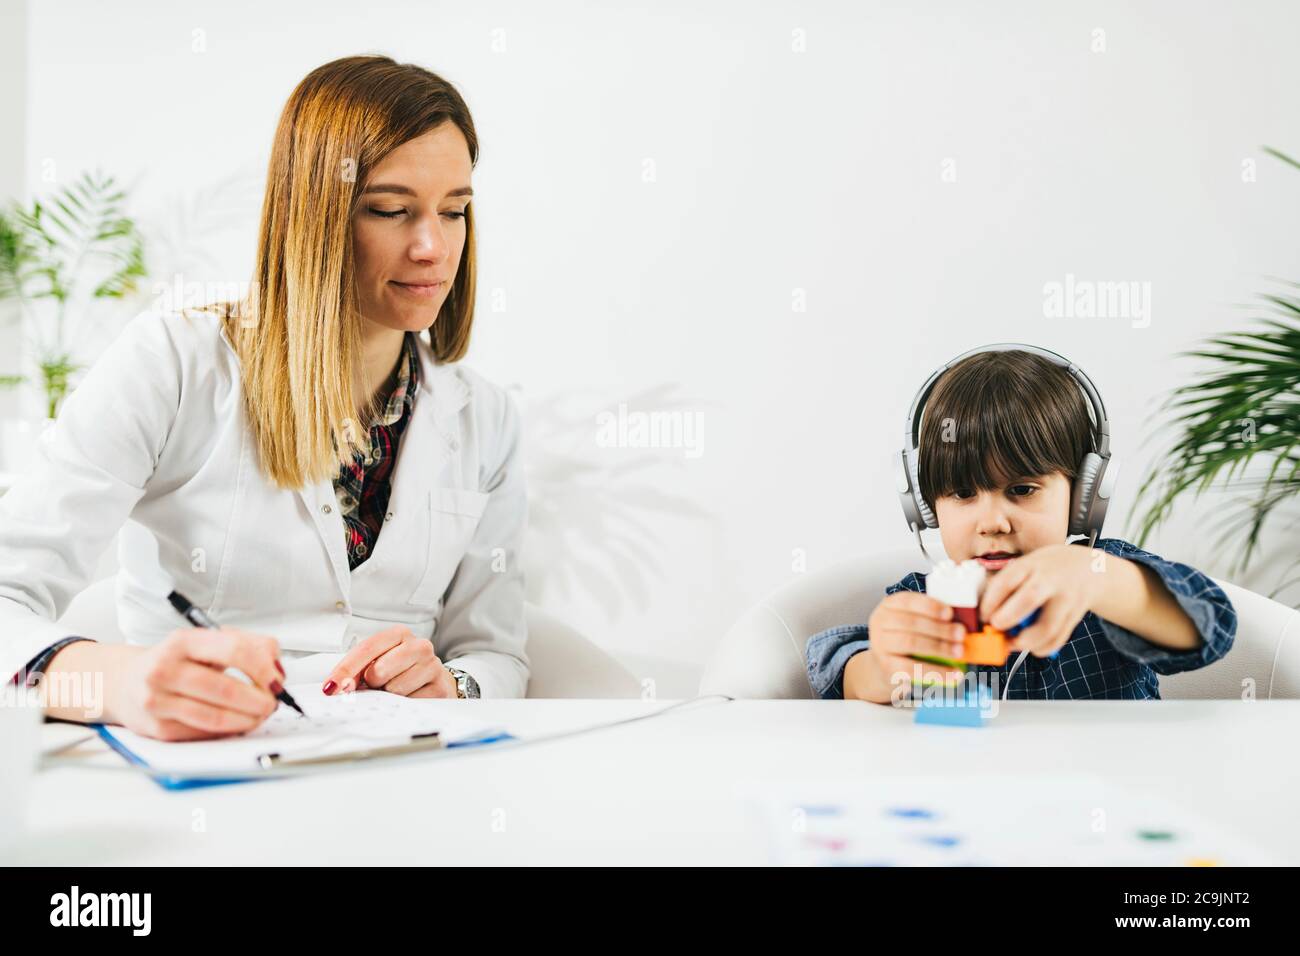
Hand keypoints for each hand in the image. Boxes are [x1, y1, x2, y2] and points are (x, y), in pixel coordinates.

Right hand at [110, 628, 282, 740]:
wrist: (126, 682)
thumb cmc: (176, 661)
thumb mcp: (208, 641)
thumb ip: (249, 645)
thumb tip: (277, 668)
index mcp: (183, 641)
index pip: (233, 650)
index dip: (262, 668)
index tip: (276, 680)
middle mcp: (165, 668)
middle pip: (226, 688)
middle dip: (259, 700)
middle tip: (273, 703)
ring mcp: (157, 700)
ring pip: (215, 716)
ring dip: (247, 720)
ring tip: (259, 716)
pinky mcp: (157, 728)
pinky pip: (202, 733)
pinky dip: (227, 731)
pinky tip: (237, 724)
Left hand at [322, 626, 458, 697]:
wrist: (435, 680)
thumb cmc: (401, 670)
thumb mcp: (378, 662)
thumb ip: (356, 671)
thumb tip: (335, 687)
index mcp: (399, 634)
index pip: (367, 648)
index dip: (345, 669)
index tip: (330, 687)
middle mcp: (419, 645)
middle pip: (379, 671)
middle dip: (372, 684)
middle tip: (378, 684)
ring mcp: (432, 665)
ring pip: (394, 689)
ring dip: (388, 695)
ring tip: (396, 689)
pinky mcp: (440, 687)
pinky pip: (409, 703)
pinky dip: (404, 705)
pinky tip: (409, 696)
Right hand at [849, 592, 968, 701]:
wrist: (886, 665)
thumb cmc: (908, 639)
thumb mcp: (915, 622)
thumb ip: (934, 618)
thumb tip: (962, 621)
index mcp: (889, 605)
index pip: (907, 601)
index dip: (930, 606)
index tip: (950, 613)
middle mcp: (880, 622)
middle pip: (911, 623)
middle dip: (939, 628)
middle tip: (961, 634)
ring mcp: (880, 644)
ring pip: (911, 643)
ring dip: (939, 647)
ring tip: (959, 652)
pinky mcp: (886, 666)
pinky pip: (912, 668)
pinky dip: (936, 671)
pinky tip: (953, 674)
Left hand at [979, 544, 1098, 657]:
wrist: (1089, 569)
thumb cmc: (1046, 570)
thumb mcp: (1027, 565)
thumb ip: (1008, 585)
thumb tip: (984, 613)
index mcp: (1031, 565)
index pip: (1007, 582)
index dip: (990, 602)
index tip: (983, 617)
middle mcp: (1051, 580)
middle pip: (1030, 598)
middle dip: (1008, 617)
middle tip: (996, 628)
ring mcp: (1066, 599)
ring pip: (1048, 626)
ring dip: (1026, 641)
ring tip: (1013, 643)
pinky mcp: (1076, 616)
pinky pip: (1059, 638)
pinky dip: (1043, 648)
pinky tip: (1032, 647)